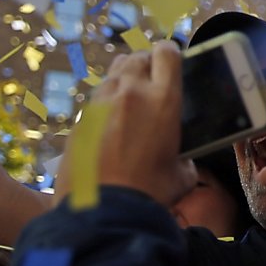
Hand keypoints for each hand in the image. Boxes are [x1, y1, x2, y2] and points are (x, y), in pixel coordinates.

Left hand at [80, 44, 195, 205]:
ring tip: (130, 99)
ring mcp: (100, 104)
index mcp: (163, 98)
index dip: (171, 53)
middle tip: (152, 81)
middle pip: (137, 56)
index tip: (173, 62)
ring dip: (124, 79)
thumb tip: (182, 158)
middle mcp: (130, 92)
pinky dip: (105, 104)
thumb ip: (186, 155)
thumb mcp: (182, 173)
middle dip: (146, 64)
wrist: (102, 213)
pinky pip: (96, 99)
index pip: (166, 52)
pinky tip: (110, 125)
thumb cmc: (149, 193)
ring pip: (113, 73)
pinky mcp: (80, 120)